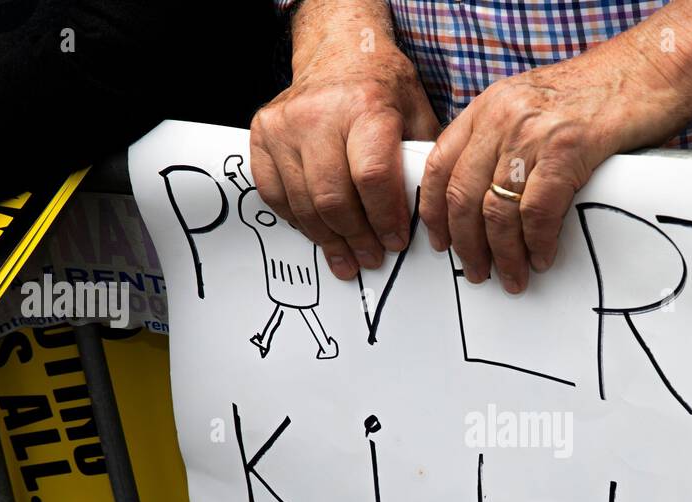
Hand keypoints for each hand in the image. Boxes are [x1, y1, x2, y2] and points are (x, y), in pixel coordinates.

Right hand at [250, 14, 439, 280]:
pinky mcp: (263, 133)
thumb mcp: (416, 116)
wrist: (340, 54)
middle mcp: (319, 114)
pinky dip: (298, 220)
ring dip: (328, 239)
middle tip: (371, 258)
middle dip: (356, 237)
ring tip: (347, 258)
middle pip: (333, 197)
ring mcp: (285, 124)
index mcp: (365, 107)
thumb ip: (420, 163)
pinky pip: (274, 193)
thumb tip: (428, 219)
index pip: (372, 178)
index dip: (384, 218)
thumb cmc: (382, 91)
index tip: (396, 241)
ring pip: (303, 203)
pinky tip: (319, 234)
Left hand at [418, 55, 685, 292]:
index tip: (442, 242)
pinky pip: (538, 211)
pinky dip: (537, 243)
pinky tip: (543, 257)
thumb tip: (488, 198)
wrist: (648, 69)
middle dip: (467, 245)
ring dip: (503, 254)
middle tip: (478, 272)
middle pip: (462, 195)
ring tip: (513, 276)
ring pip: (496, 210)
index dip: (434, 212)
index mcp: (487, 107)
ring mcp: (533, 131)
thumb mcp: (532, 106)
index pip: (439, 165)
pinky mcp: (568, 148)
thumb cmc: (597, 94)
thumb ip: (504, 140)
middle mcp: (502, 116)